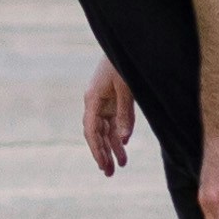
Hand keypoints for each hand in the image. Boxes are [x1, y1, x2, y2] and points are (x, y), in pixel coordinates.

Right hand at [82, 63, 135, 177]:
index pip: (91, 130)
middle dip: (103, 153)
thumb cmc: (123, 63)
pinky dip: (118, 133)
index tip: (102, 165)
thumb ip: (125, 113)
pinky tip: (123, 146)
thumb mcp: (126, 88)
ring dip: (113, 147)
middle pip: (97, 133)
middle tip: (109, 174)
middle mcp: (95, 102)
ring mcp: (103, 101)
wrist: (125, 44)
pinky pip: (114, 121)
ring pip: (106, 130)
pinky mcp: (112, 99)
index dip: (96, 149)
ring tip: (121, 165)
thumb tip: (124, 139)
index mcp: (93, 99)